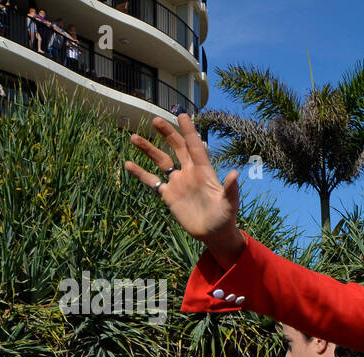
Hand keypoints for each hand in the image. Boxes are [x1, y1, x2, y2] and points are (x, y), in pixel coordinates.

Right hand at [125, 113, 244, 261]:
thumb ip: (230, 189)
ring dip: (148, 149)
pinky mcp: (169, 195)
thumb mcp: (230, 204)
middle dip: (167, 134)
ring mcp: (178, 183)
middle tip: (155, 120)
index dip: (189, 132)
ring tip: (134, 137)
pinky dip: (141, 173)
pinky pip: (152, 181)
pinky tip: (128, 164)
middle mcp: (189, 173)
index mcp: (204, 172)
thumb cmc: (225, 219)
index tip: (183, 115)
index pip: (196, 147)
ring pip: (161, 161)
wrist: (214, 235)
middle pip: (177, 148)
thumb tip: (235, 173)